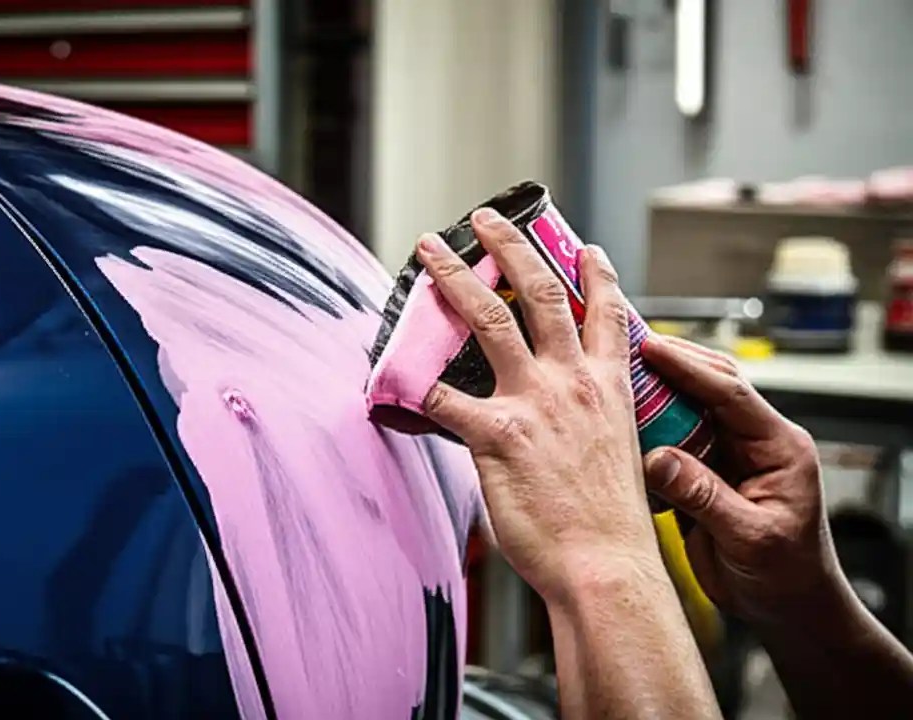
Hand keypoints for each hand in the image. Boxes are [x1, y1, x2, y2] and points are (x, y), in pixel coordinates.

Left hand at [418, 209, 659, 603]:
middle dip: (509, 247)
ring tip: (431, 252)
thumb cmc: (610, 524)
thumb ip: (584, 422)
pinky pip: (442, 396)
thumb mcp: (613, 454)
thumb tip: (553, 421)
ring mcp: (534, 403)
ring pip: (488, 319)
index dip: (595, 273)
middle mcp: (572, 383)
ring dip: (454, 278)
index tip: (584, 248)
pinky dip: (414, 382)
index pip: (607, 313)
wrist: (606, 567)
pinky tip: (392, 371)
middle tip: (486, 220)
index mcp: (608, 387)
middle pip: (539, 293)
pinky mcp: (495, 434)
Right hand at [640, 335, 843, 627]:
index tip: (651, 348)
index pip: (731, 393)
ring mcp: (727, 456)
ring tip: (612, 374)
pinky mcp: (703, 474)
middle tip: (624, 346)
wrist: (788, 609)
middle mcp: (754, 443)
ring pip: (687, 409)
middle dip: (670, 363)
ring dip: (653, 393)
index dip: (689, 368)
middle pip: (709, 386)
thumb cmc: (787, 576)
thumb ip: (705, 497)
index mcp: (780, 447)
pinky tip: (616, 420)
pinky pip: (671, 440)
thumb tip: (657, 460)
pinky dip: (644, 428)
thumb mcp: (750, 538)